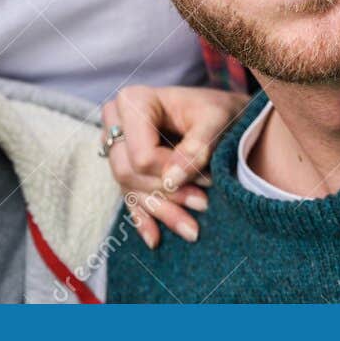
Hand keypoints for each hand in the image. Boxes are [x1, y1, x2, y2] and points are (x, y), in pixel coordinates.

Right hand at [102, 84, 251, 248]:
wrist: (223, 114)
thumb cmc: (219, 110)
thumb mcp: (216, 120)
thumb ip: (197, 146)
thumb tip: (171, 181)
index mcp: (134, 101)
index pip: (141, 154)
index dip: (170, 174)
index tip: (207, 179)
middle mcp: (116, 121)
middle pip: (129, 172)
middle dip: (167, 196)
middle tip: (203, 205)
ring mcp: (117, 144)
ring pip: (128, 188)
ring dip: (161, 211)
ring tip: (192, 228)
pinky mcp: (126, 165)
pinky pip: (127, 196)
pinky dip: (143, 218)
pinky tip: (156, 238)